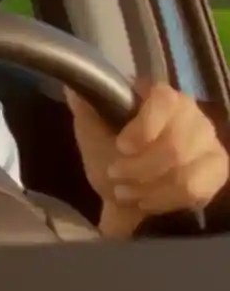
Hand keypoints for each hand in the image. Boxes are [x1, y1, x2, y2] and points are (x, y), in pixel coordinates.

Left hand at [66, 83, 228, 236]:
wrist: (122, 189)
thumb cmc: (108, 153)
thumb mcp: (91, 133)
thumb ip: (86, 110)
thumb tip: (74, 88)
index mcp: (158, 96)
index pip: (165, 99)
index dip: (145, 125)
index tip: (122, 146)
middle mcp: (190, 113)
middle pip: (176, 145)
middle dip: (139, 168)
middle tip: (114, 175)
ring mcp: (208, 140)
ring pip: (185, 171)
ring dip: (148, 187)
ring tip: (125, 191)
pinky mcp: (217, 168)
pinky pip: (196, 189)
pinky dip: (164, 199)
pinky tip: (146, 201)